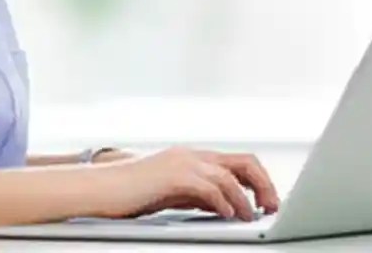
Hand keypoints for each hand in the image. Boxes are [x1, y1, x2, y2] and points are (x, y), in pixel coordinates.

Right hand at [98, 146, 280, 221]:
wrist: (99, 188)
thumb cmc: (129, 193)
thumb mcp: (172, 194)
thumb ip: (198, 196)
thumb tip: (225, 206)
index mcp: (192, 157)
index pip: (238, 162)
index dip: (259, 182)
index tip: (267, 202)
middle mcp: (192, 155)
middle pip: (244, 161)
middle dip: (264, 185)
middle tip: (272, 208)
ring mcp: (183, 162)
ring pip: (231, 175)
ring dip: (247, 198)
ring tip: (252, 216)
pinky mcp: (173, 175)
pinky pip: (210, 187)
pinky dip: (224, 201)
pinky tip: (228, 215)